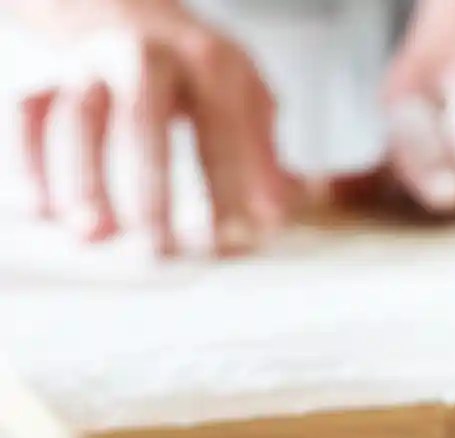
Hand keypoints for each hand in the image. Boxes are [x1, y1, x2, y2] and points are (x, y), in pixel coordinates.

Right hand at [17, 0, 291, 255]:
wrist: (134, 17)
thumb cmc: (202, 76)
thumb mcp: (249, 99)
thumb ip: (265, 155)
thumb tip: (277, 215)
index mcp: (208, 62)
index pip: (223, 125)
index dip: (237, 181)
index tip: (247, 237)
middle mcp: (144, 57)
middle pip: (142, 117)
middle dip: (150, 186)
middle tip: (162, 247)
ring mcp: (92, 67)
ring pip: (76, 119)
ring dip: (83, 180)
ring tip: (95, 237)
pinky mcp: (50, 82)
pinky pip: (28, 118)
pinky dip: (29, 163)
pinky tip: (42, 212)